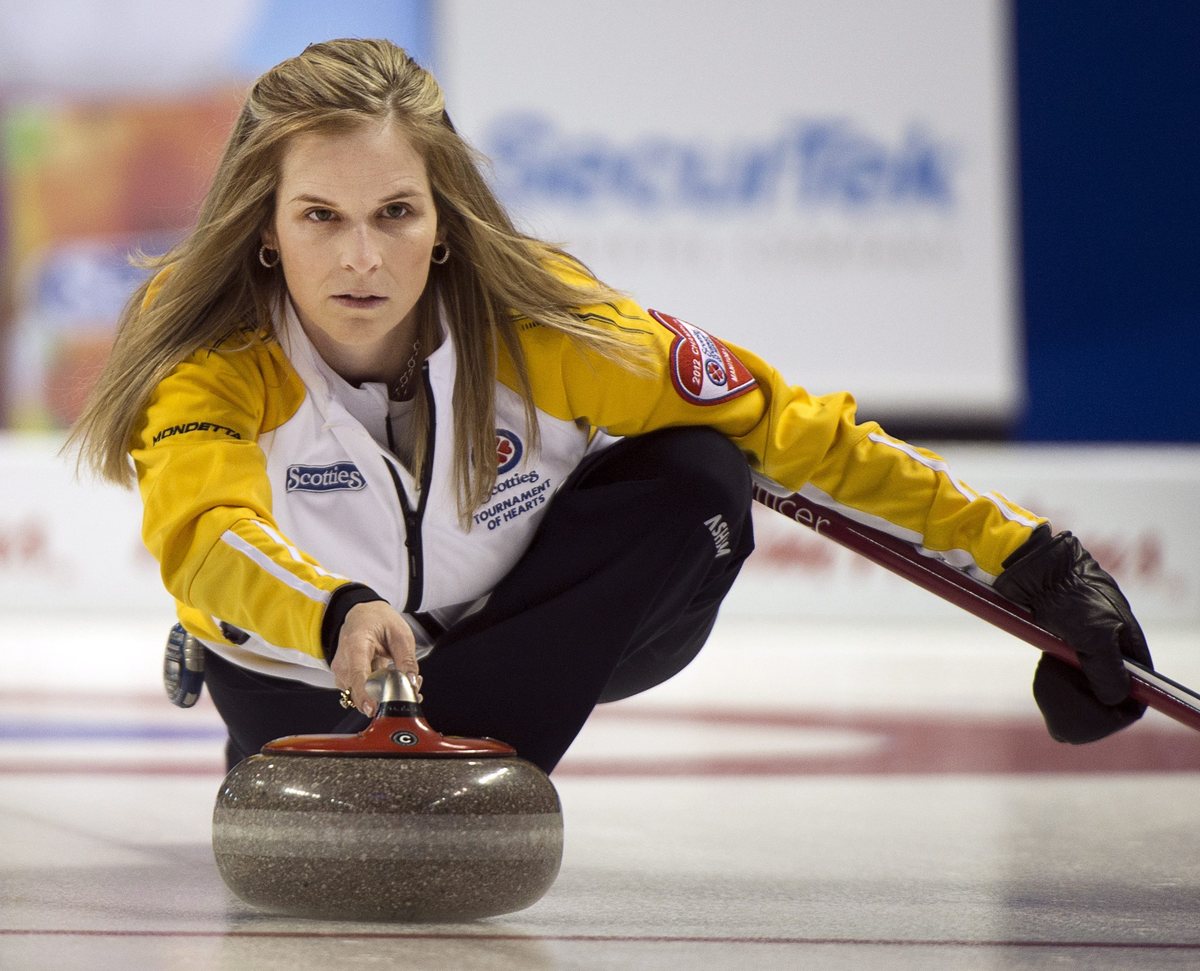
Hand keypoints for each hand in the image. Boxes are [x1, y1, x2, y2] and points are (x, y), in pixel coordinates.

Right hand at [330, 601, 420, 716]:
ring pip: (360, 694)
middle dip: (385, 695)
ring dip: (382, 693)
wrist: (361, 614)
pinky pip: (360, 692)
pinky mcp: (345, 679)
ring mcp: (341, 672)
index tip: (373, 708)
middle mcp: (343, 660)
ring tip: (399, 675)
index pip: (358, 674)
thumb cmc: (378, 620)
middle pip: (359, 690)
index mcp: (355, 643)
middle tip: (410, 687)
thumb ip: (407, 660)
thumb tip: (412, 683)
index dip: (365, 694)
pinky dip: (375, 690)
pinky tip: (387, 678)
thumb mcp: (400, 634)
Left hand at [994, 529, 1152, 742]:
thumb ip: (1108, 669)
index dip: (1120, 710)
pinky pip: (1058, 680)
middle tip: (1067, 690)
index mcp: (1128, 647)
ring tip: (1052, 669)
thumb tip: (1115, 700)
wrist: (1032, 570)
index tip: (1100, 715)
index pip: (1136, 693)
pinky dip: (1051, 681)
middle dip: (1086, 703)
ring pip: (1079, 692)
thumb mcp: (1094, 633)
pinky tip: (1045, 666)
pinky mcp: (1058, 648)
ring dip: (1065, 690)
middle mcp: (1109, 652)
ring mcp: (1082, 652)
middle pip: (1106, 698)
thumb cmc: (1069, 594)